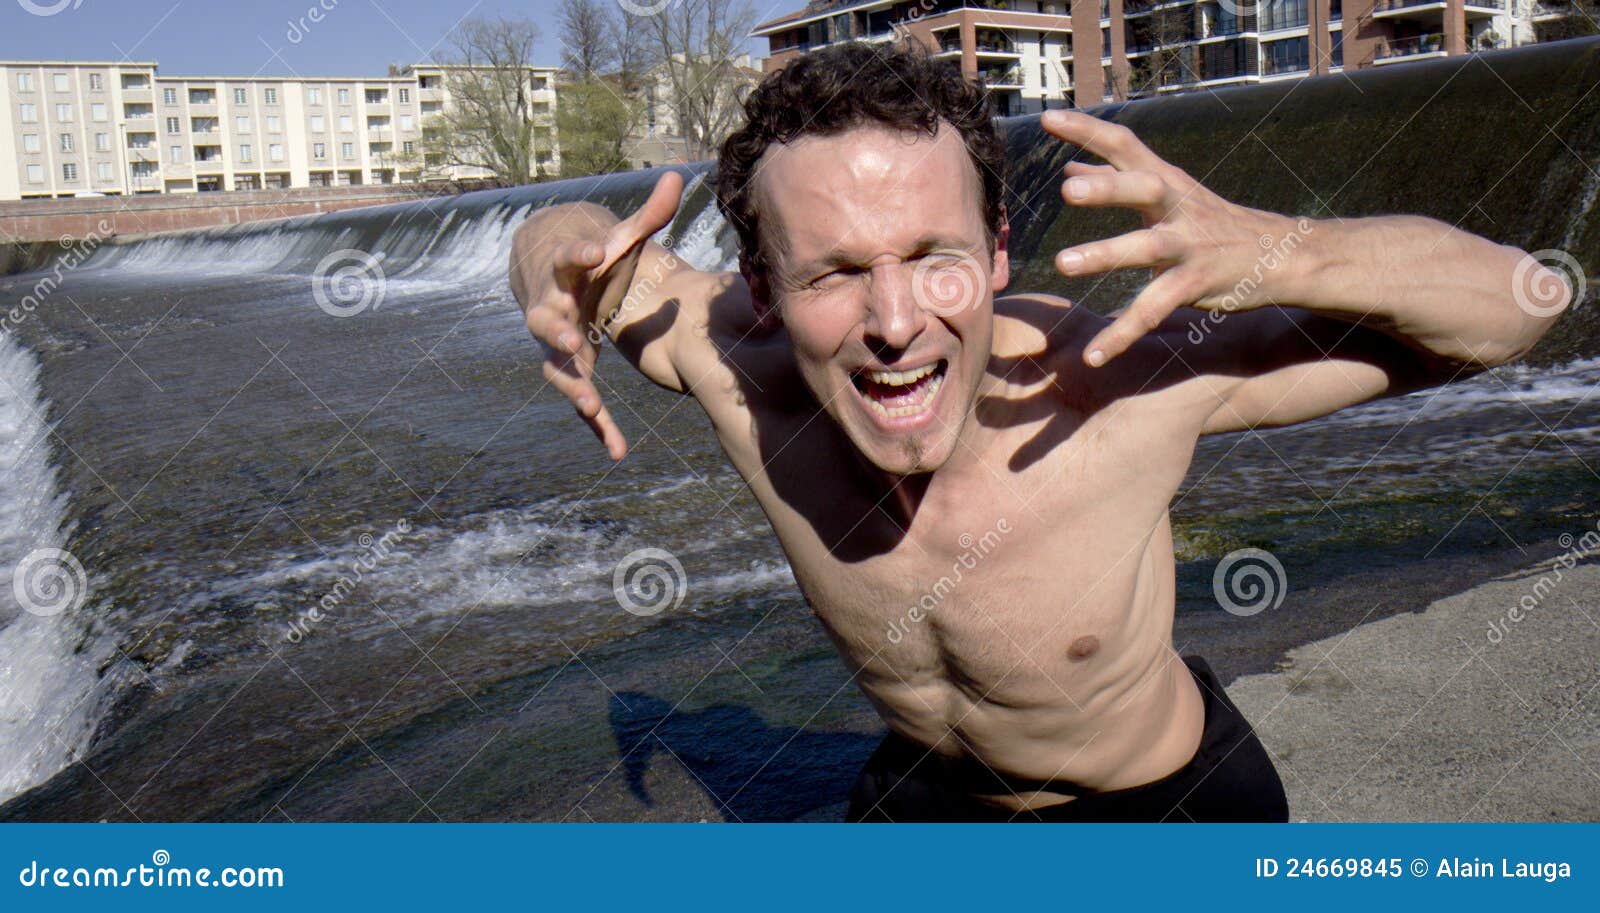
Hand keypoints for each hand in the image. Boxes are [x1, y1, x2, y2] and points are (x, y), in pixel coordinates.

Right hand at [510, 171, 683, 458]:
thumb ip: (649, 215)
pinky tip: (618, 450)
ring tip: (594, 407)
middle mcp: (553, 310)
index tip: (597, 249)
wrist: (555, 286)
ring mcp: (558, 346)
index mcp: (566, 273)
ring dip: (574, 388)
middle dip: (559, 334)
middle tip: (576, 345)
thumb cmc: (595, 262)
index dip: (578, 254)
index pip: (566, 260)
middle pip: (546, 324)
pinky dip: (597, 426)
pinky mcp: (572, 372)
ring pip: (557, 370)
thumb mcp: (619, 237)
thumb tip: (682, 175)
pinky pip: (581, 401)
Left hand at [1040, 110, 1306, 366]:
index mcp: (1165, 180)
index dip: (1088, 130)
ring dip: (1107, 253)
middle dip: (1109, 187)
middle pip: (1144, 187)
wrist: (1280, 255)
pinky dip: (1122, 334)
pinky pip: (1154, 310)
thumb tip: (1070, 166)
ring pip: (1148, 247)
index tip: (1047, 118)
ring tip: (1064, 263)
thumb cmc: (1211, 221)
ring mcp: (1189, 245)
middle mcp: (1177, 206)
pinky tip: (1093, 356)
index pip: (1125, 144)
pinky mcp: (1196, 283)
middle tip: (1068, 190)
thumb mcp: (1166, 194)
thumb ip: (1115, 180)